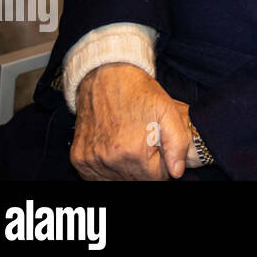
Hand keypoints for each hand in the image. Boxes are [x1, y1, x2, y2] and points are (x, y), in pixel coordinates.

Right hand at [70, 63, 193, 179]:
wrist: (105, 75)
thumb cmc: (139, 92)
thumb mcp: (168, 110)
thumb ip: (177, 143)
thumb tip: (176, 172)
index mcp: (134, 151)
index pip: (156, 178)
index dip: (162, 165)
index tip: (159, 148)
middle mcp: (110, 160)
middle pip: (136, 181)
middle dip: (145, 167)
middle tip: (145, 143)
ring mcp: (91, 160)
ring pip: (117, 181)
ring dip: (126, 169)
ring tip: (129, 144)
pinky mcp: (79, 159)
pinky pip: (97, 177)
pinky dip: (108, 169)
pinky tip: (115, 150)